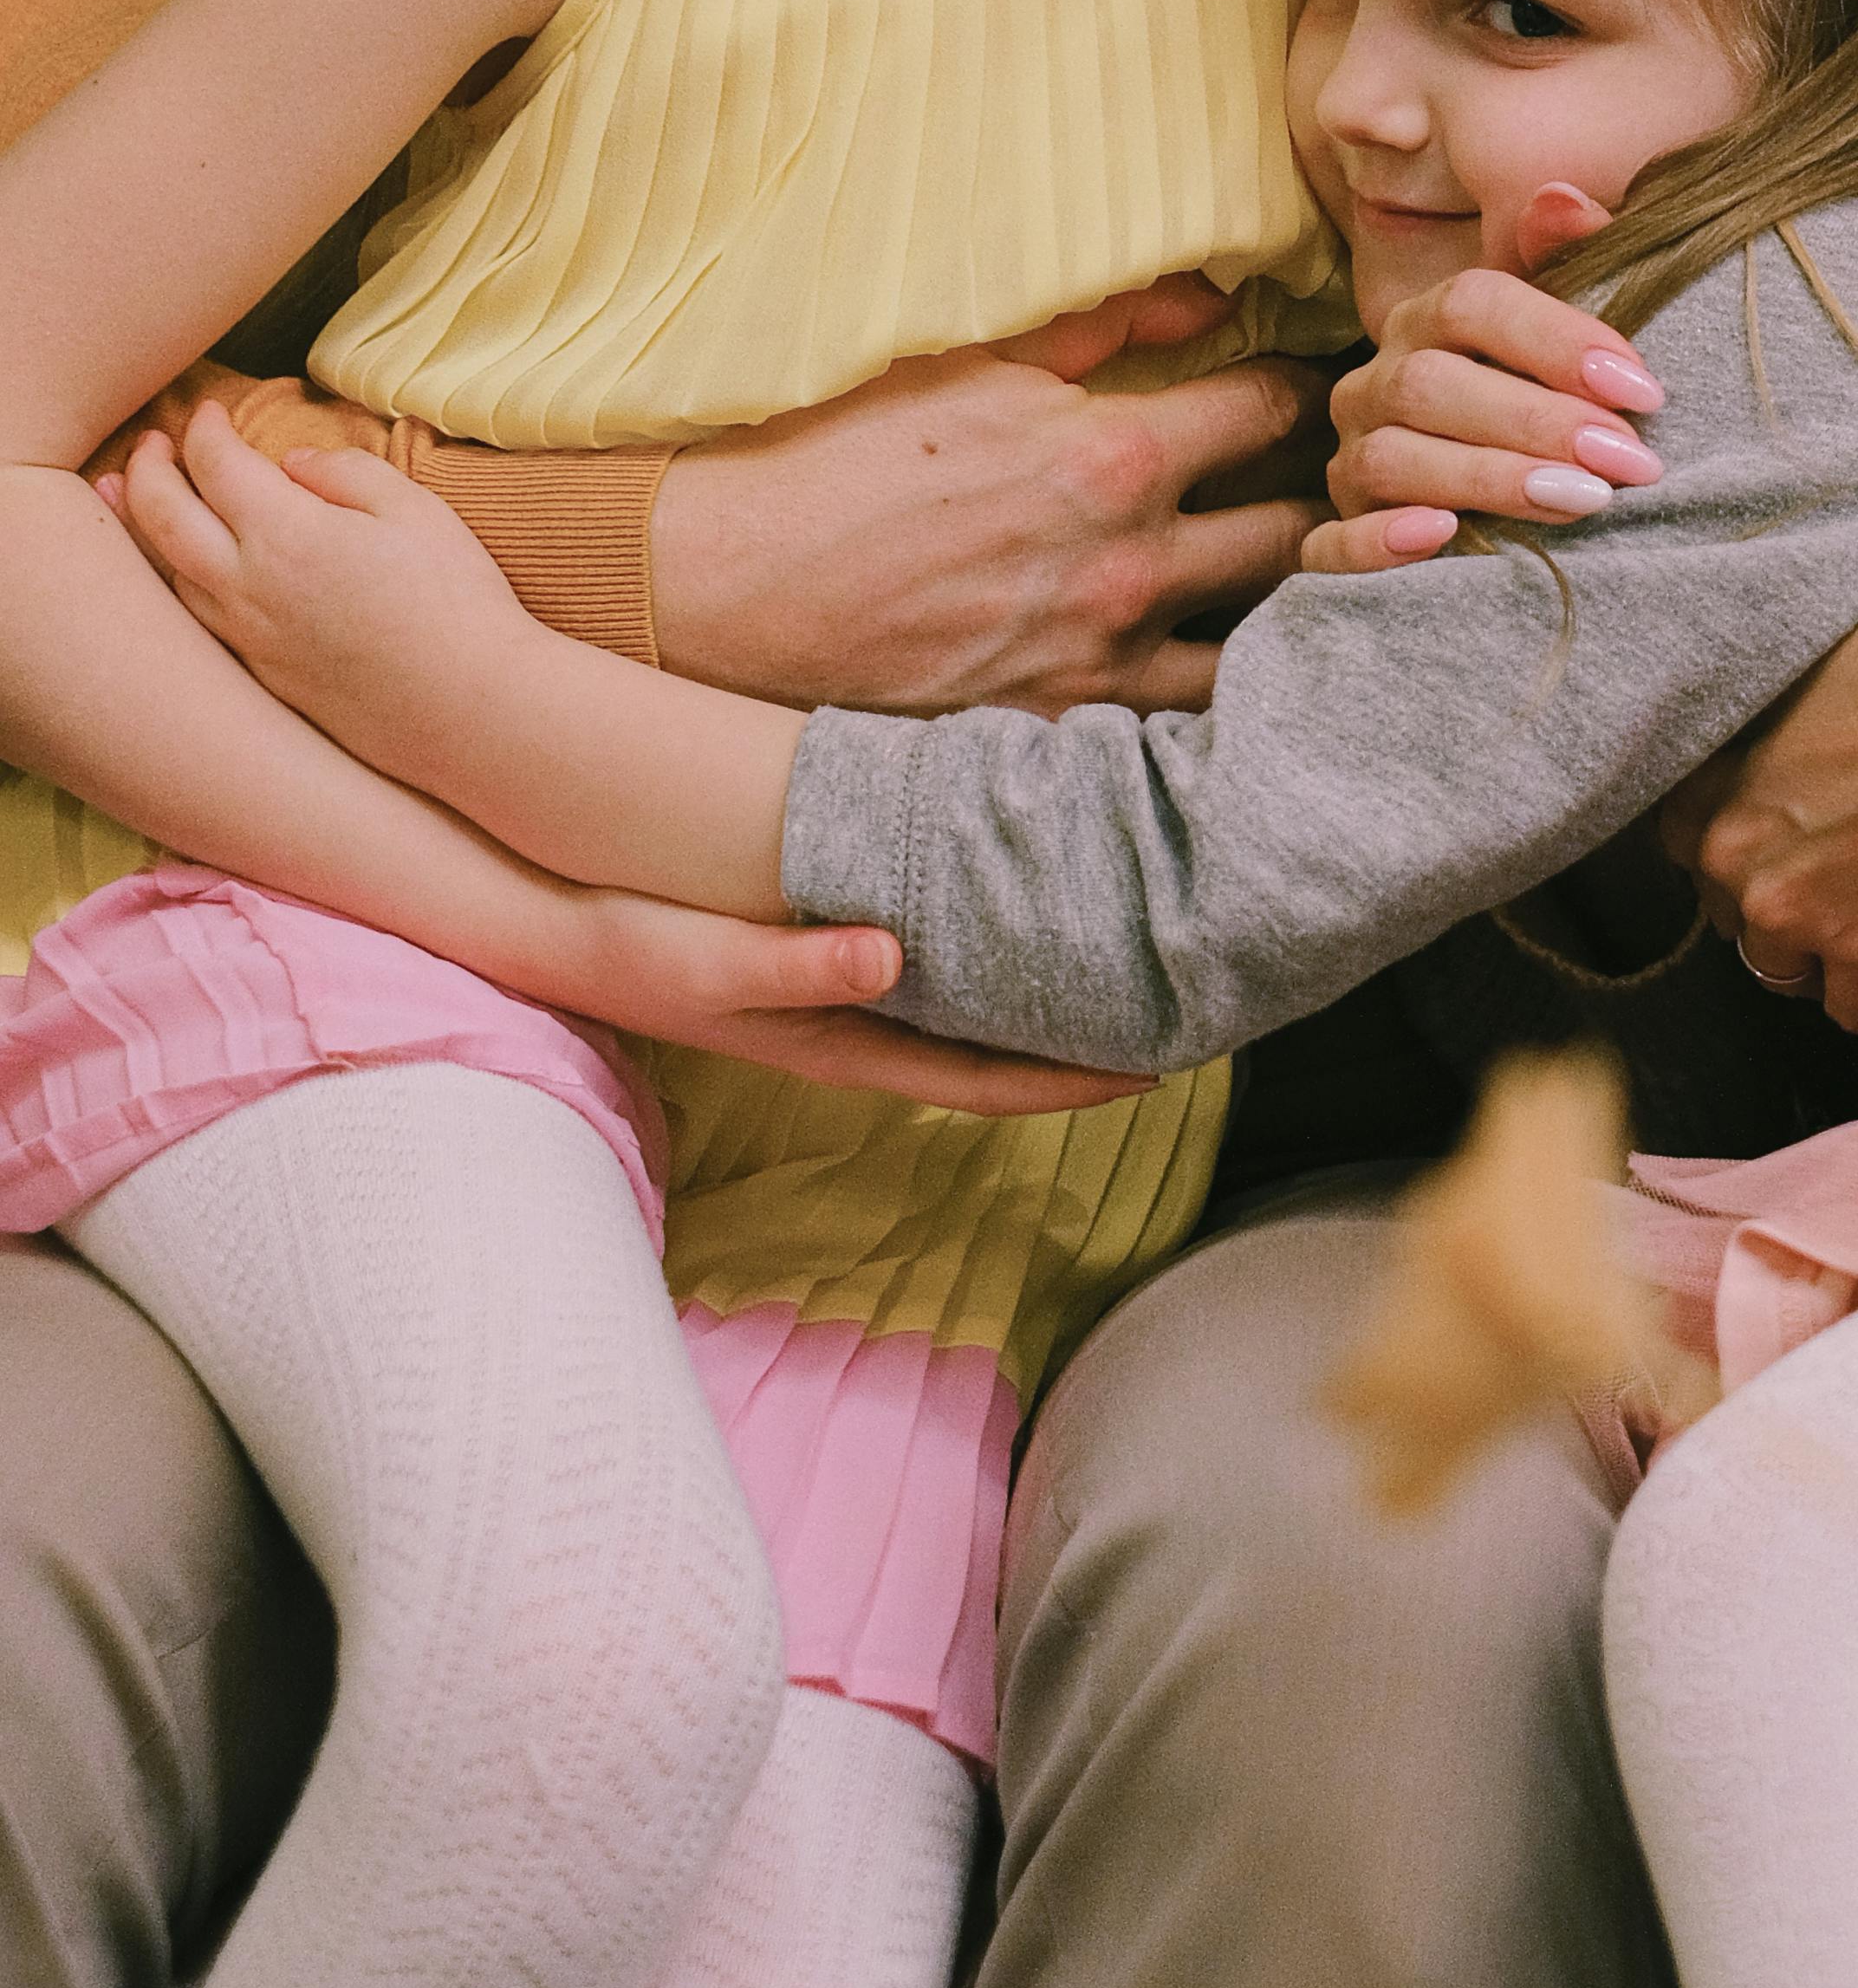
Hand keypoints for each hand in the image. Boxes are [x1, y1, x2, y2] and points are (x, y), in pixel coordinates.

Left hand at [118, 405, 533, 791]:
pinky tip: (176, 573)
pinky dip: (169, 582)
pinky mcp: (260, 677)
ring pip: (166, 575)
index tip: (210, 409)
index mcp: (286, 533)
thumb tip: (293, 463)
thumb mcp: (415, 510)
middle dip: (146, 470)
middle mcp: (247, 586)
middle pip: (163, 518)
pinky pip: (194, 620)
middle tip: (149, 443)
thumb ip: (346, 473)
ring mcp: (247, 638)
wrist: (464, 709)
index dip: (205, 428)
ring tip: (124, 499)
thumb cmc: (454, 602)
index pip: (217, 465)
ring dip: (138, 528)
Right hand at [566, 887, 1148, 1113]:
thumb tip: (896, 958)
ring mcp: (838, 989)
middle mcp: (853, 1024)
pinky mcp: (822, 944)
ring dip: (1039, 992)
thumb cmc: (624, 944)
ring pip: (967, 1005)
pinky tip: (1025, 906)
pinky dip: (988, 943)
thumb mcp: (702, 959)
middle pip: (991, 1050)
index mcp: (840, 1043)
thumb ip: (794, 967)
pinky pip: (932, 955)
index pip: (981, 1081)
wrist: (549, 918)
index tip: (1162, 1065)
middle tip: (1179, 1004)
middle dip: (1080, 1041)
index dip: (1070, 1082)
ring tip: (1124, 958)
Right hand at [647, 283, 1320, 712]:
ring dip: (1291, 609)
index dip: (1309, 395)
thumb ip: (1106, 328)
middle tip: (1338, 492)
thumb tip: (1213, 300)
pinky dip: (1227, 696)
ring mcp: (1098, 661)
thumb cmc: (837, 457)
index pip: (1276, 411)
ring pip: (1265, 641)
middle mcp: (1125, 565)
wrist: (723, 587)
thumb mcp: (969, 364)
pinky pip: (1188, 723)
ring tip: (1304, 586)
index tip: (1318, 394)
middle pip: (1297, 532)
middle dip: (1328, 505)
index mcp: (1110, 454)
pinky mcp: (1060, 732)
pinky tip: (1239, 674)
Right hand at [1307, 189, 1667, 577]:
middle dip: (1538, 421)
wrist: (1506, 504)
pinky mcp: (1335, 536)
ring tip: (1579, 500)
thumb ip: (1568, 263)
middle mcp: (1375, 383)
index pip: (1474, 303)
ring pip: (1389, 458)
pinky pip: (1329, 543)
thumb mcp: (1565, 342)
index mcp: (1427, 321)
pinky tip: (1441, 539)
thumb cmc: (1545, 408)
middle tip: (1626, 459)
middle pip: (1431, 384)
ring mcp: (1349, 459)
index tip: (1642, 389)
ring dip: (1486, 479)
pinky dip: (1379, 542)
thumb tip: (1564, 201)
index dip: (1557, 340)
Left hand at [1654, 564, 1857, 1031]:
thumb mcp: (1825, 646)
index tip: (1776, 831)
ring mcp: (1798, 909)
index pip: (1682, 837)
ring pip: (1782, 967)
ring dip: (1820, 952)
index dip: (1735, 835)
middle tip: (1838, 871)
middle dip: (1777, 896)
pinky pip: (1854, 1009)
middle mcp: (1737, 853)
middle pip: (1731, 910)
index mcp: (1715, 774)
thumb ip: (1782, 701)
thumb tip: (1796, 706)